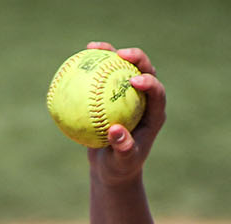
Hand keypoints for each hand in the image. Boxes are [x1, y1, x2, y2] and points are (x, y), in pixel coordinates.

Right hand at [85, 43, 166, 188]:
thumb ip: (122, 148)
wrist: (111, 168)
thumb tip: (115, 131)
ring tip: (92, 47)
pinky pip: (101, 78)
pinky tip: (73, 63)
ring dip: (109, 53)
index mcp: (154, 114)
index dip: (150, 82)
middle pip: (145, 70)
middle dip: (136, 57)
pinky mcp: (112, 95)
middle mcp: (144, 100)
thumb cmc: (119, 168)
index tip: (134, 81)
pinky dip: (89, 70)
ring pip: (122, 69)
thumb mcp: (121, 163)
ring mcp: (128, 95)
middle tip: (119, 53)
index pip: (157, 92)